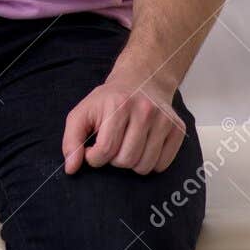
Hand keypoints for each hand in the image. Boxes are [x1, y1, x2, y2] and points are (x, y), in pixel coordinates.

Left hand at [62, 71, 185, 175]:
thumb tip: (71, 169)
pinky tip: (143, 147)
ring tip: (127, 146)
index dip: (94, 158)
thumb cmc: (109, 100)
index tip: (93, 150)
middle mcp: (145, 110)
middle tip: (113, 144)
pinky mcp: (178, 129)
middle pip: (126, 160)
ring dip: (131, 163)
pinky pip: (162, 165)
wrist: (141, 80)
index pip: (106, 150)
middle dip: (114, 160)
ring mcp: (164, 120)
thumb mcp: (82, 113)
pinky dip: (150, 163)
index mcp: (118, 105)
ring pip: (145, 166)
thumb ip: (71, 141)